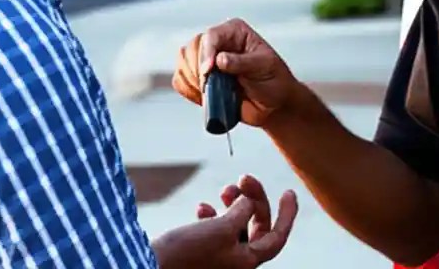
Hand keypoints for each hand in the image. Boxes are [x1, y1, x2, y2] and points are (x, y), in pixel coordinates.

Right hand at [152, 176, 297, 267]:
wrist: (148, 266)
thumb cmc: (185, 252)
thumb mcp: (221, 228)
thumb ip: (242, 212)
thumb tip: (249, 203)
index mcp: (247, 262)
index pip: (277, 236)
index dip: (287, 214)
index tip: (289, 192)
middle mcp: (236, 264)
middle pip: (257, 227)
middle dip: (252, 201)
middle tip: (243, 179)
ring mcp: (219, 260)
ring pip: (236, 227)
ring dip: (233, 205)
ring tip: (225, 190)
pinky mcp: (201, 255)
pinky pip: (216, 233)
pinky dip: (213, 217)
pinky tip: (202, 207)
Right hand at [173, 18, 299, 127]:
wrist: (273, 104)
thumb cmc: (274, 80)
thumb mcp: (264, 67)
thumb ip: (242, 63)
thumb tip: (220, 60)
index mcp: (234, 31)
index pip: (211, 35)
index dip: (206, 52)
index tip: (209, 71)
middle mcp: (217, 41)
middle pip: (192, 48)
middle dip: (199, 70)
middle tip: (212, 87)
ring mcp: (206, 59)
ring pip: (183, 63)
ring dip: (193, 80)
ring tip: (213, 92)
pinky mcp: (199, 77)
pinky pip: (180, 80)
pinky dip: (188, 90)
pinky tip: (205, 97)